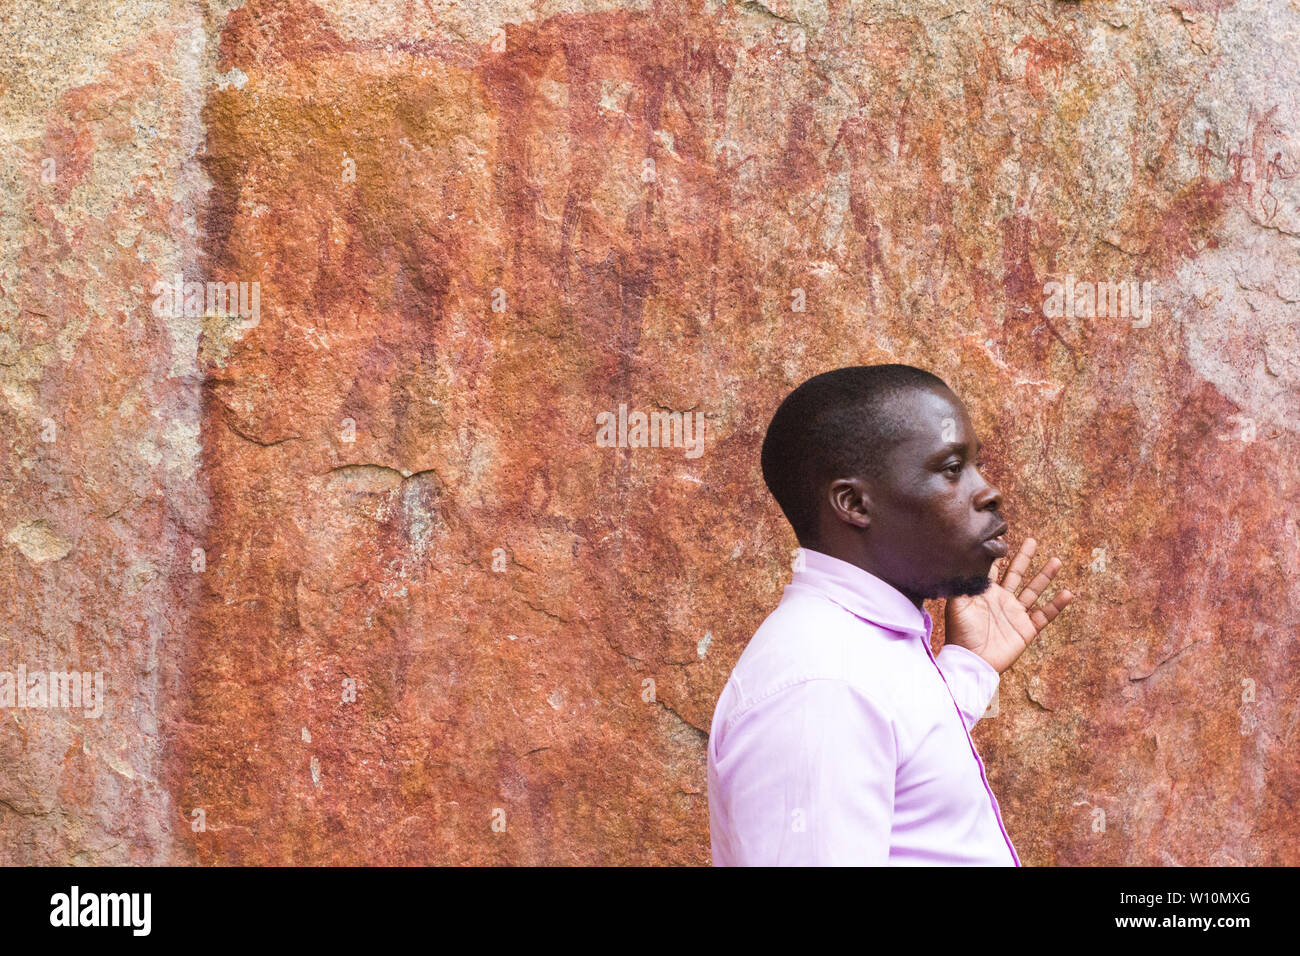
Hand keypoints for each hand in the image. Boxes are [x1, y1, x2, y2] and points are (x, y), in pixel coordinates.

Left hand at [944, 538, 1074, 673]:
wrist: (972, 661)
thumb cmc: (960, 633)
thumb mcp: (957, 605)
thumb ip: (963, 584)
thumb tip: (966, 562)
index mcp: (985, 593)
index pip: (993, 569)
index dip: (997, 555)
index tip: (1002, 537)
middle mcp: (1002, 601)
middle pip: (1016, 574)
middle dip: (1024, 558)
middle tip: (1032, 540)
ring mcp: (1015, 614)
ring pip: (1034, 591)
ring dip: (1045, 576)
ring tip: (1056, 561)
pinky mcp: (1026, 629)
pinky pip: (1045, 615)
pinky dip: (1056, 605)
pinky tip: (1067, 593)